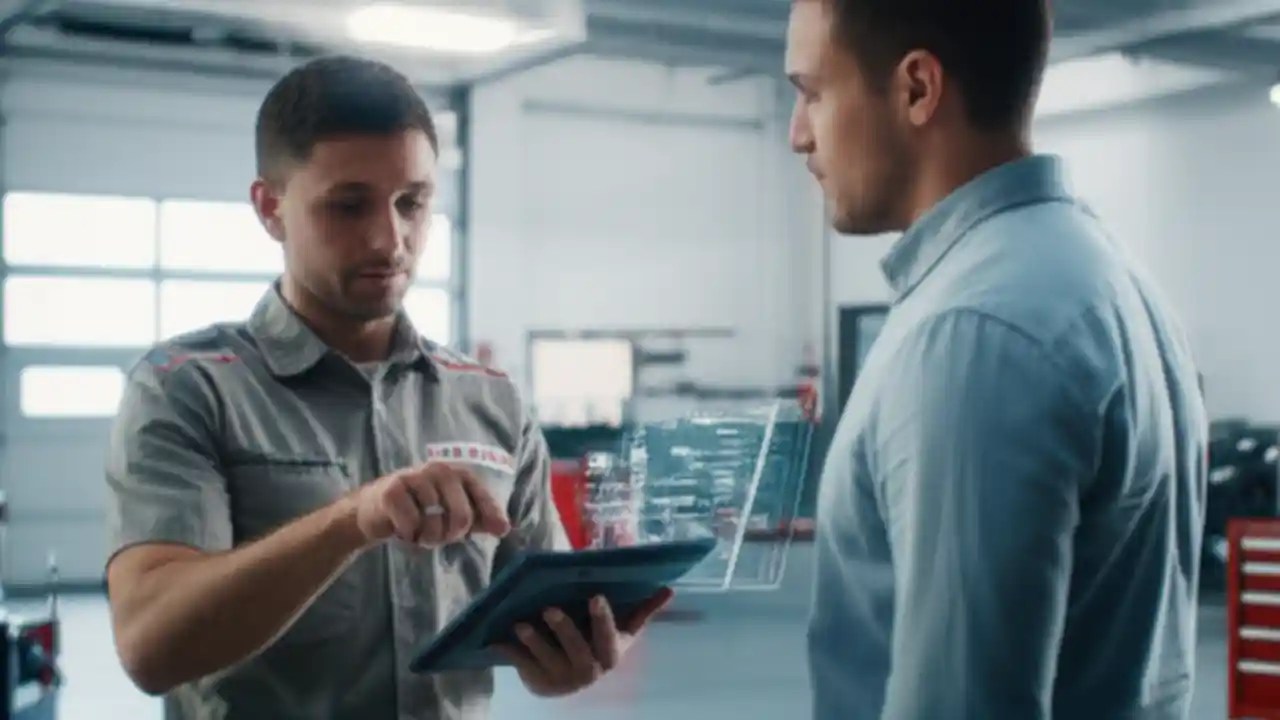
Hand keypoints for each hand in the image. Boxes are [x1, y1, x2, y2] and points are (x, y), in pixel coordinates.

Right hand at [352, 463, 510, 547]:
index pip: (481, 494)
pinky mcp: (392, 490)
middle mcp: (438, 470)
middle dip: (452, 535)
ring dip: (428, 537)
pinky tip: (401, 529)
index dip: (492, 513)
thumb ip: (478, 519)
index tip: (502, 531)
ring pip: (435, 523)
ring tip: (419, 532)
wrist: (373, 511)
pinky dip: (408, 534)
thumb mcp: (450, 514)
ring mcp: (414, 477)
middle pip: (462, 516)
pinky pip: (411, 524)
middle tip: (439, 537)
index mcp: (456, 473)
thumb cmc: (419, 511)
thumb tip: (505, 528)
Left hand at [497, 588, 674, 697]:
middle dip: (564, 629)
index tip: (595, 596)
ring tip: (520, 623)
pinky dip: (510, 652)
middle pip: (576, 649)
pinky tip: (497, 638)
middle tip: (549, 608)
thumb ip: (644, 610)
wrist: (570, 680)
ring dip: (533, 640)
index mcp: (610, 655)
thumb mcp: (622, 631)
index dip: (602, 619)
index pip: (608, 637)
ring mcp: (561, 679)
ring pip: (547, 658)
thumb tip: (670, 590)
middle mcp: (588, 671)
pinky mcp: (538, 682)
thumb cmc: (599, 645)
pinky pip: (522, 666)